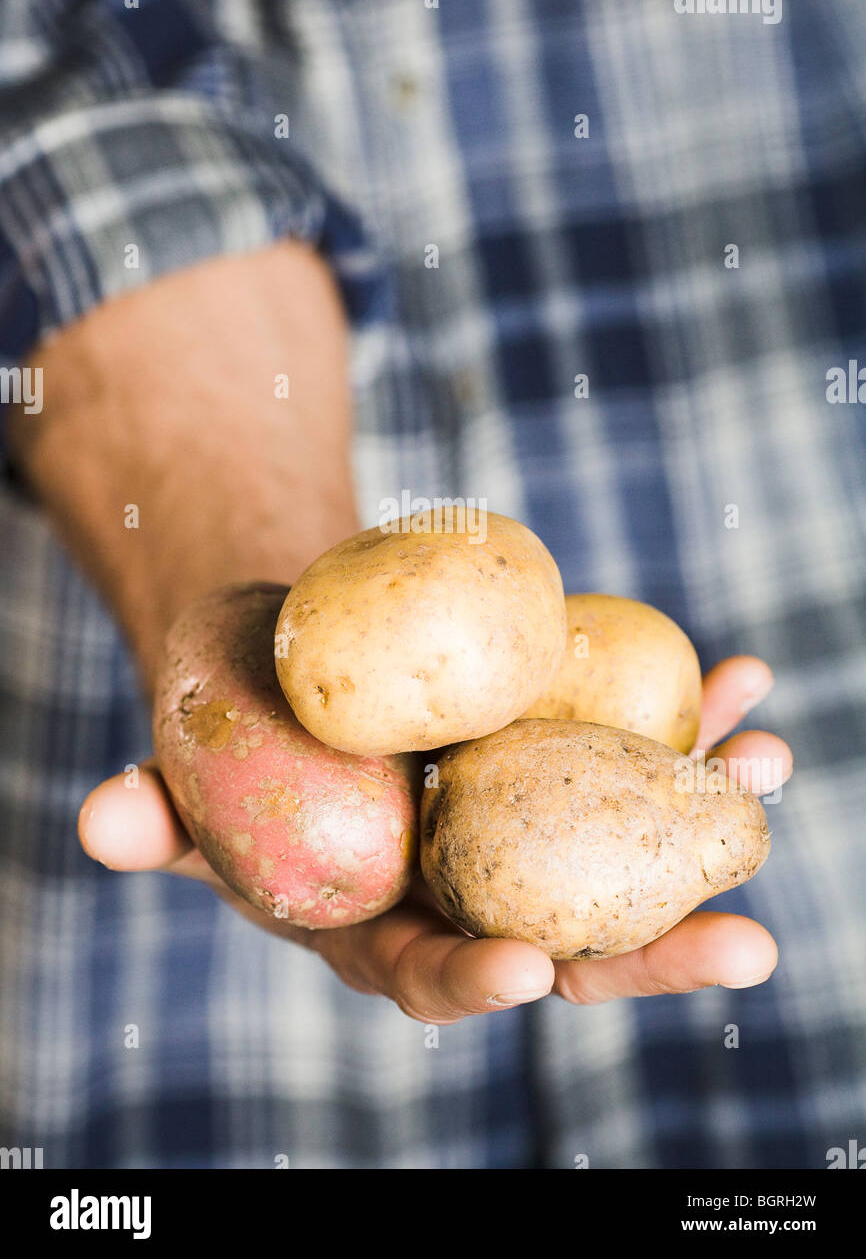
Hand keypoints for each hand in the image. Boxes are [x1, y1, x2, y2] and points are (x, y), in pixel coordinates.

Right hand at [79, 654, 790, 1023]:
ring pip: (629, 846)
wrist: (290, 651)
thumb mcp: (186, 770)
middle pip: (571, 939)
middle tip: (744, 946)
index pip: (430, 973)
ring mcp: (527, 823)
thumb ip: (154, 814)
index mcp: (382, 921)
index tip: (528, 970)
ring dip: (708, 817)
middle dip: (660, 948)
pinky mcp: (559, 755)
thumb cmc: (232, 723)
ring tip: (766, 764)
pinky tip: (745, 680)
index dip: (476, 981)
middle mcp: (470, 885)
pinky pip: (635, 749)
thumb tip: (99, 823)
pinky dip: (694, 720)